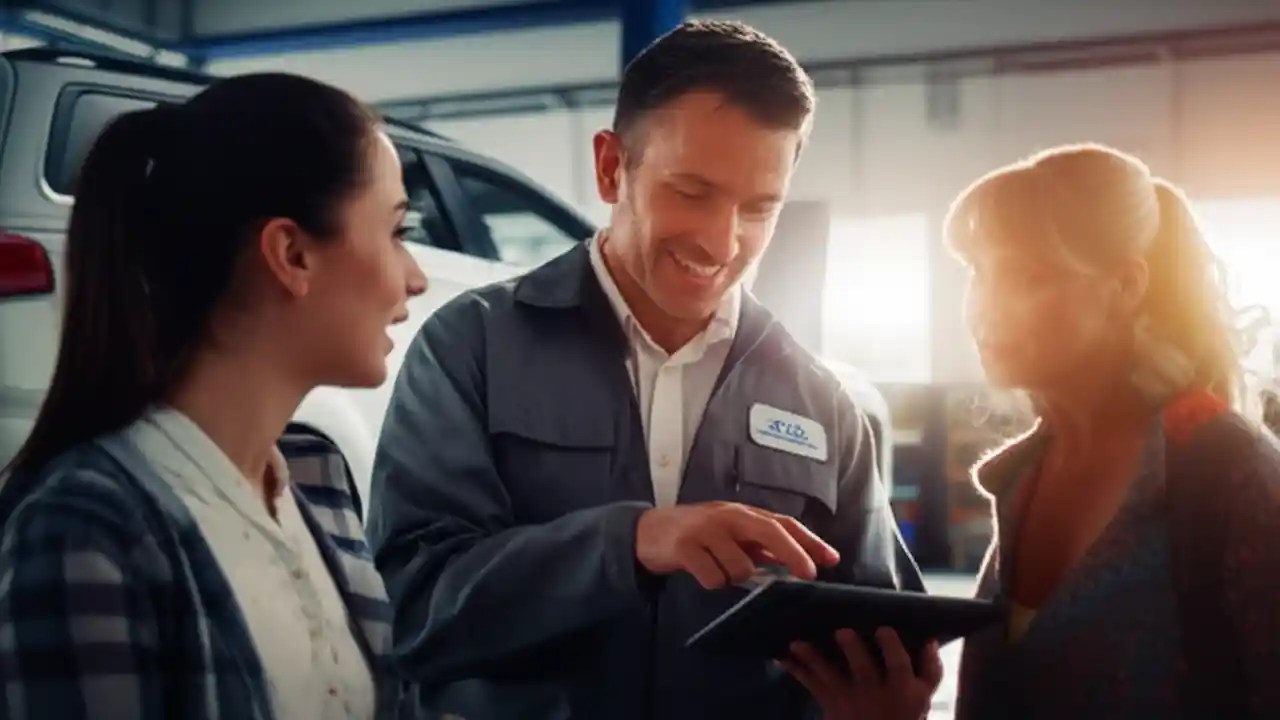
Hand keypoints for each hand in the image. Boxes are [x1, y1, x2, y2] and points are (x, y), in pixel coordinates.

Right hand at [635, 502, 838, 588]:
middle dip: (793, 554)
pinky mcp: (685, 547)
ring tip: (716, 568)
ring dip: (733, 577)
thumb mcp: (730, 535)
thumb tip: (795, 559)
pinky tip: (700, 572)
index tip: (832, 559)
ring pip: (739, 567)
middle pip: (769, 532)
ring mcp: (706, 530)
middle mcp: (727, 516)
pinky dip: (711, 582)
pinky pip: (713, 578)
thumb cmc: (697, 534)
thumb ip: (759, 546)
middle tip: (809, 575)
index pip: (782, 524)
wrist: (648, 531)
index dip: (809, 540)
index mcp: (742, 513)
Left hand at [780, 628, 941, 719]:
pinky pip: (812, 685)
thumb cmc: (904, 716)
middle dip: (853, 651)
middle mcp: (875, 694)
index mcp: (903, 689)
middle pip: (863, 670)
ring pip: (830, 676)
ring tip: (797, 643)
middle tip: (842, 631)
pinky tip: (782, 656)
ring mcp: (850, 700)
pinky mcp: (831, 705)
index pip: (899, 666)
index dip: (891, 648)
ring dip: (813, 659)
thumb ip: (929, 668)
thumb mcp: (924, 697)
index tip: (883, 628)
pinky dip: (797, 670)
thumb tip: (930, 638)